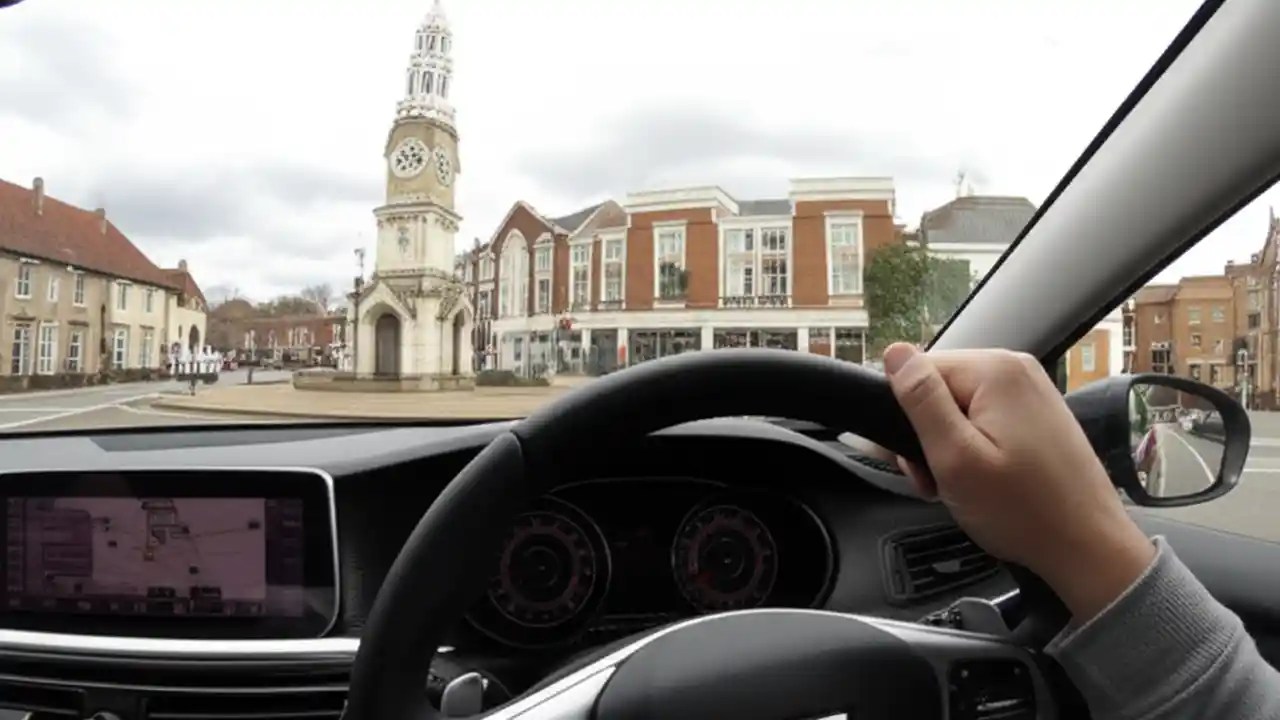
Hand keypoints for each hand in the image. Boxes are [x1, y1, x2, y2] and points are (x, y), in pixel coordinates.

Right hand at [883, 343, 1155, 621]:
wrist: (1087, 547)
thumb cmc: (1022, 510)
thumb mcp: (955, 457)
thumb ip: (921, 400)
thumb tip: (894, 351)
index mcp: (995, 369)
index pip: (919, 371)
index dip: (905, 416)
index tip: (912, 462)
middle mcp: (1017, 369)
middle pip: (940, 388)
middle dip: (927, 434)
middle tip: (935, 481)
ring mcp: (1032, 391)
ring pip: (960, 406)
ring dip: (948, 446)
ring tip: (959, 486)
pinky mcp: (1039, 415)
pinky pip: (986, 419)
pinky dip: (974, 448)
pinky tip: (982, 480)